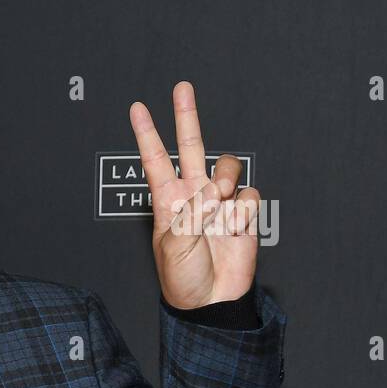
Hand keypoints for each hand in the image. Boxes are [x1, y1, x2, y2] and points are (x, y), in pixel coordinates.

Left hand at [129, 81, 259, 308]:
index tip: (137, 108)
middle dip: (186, 116)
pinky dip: (243, 210)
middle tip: (182, 87)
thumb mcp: (175, 247)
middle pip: (191, 146)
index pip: (155, 159)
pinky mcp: (243, 212)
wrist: (212, 300)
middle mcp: (193, 194)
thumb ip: (191, 215)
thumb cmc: (184, 278)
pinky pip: (249, 195)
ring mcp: (219, 201)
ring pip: (226, 166)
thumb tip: (213, 192)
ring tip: (218, 204)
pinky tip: (234, 228)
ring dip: (224, 180)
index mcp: (168, 201)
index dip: (146, 134)